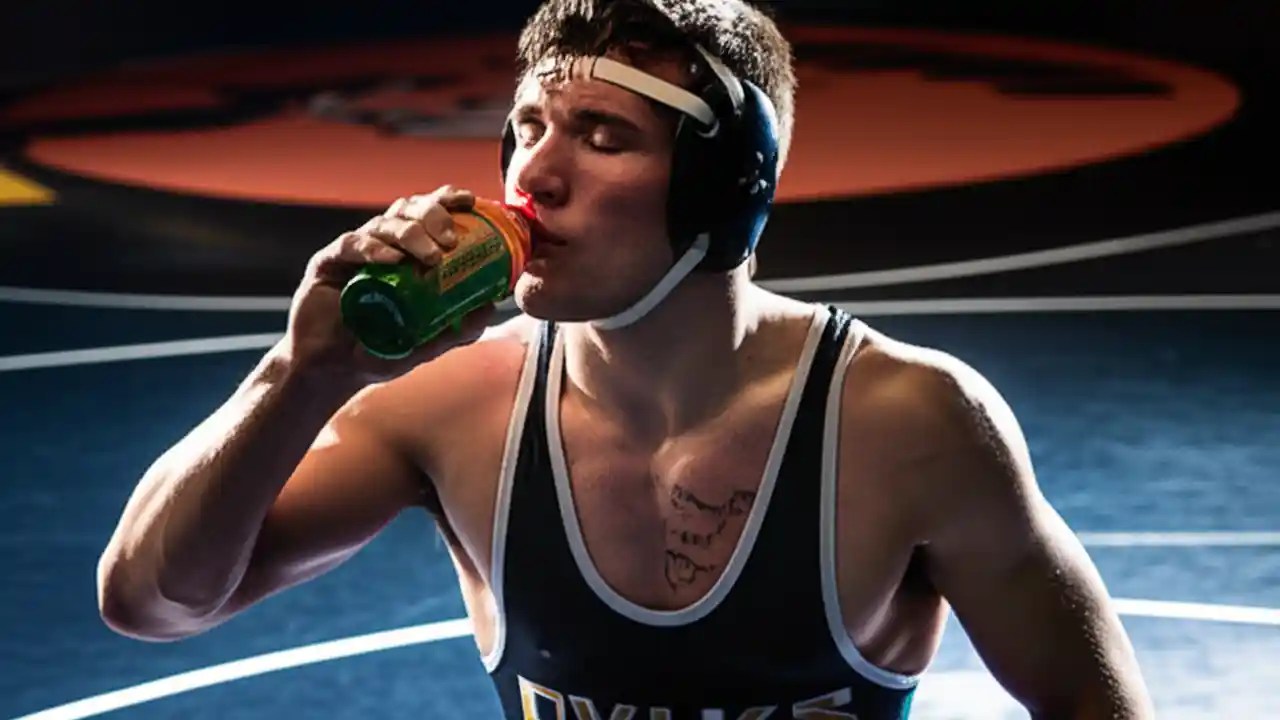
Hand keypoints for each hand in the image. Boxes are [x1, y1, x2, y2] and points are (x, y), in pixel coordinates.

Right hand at [282, 185, 493, 384]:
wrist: (331, 371)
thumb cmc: (377, 351)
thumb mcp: (426, 344)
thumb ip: (459, 328)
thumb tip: (492, 306)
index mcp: (405, 253)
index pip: (428, 214)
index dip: (448, 200)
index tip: (470, 201)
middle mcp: (381, 245)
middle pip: (408, 209)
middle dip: (434, 215)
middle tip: (451, 239)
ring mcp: (354, 252)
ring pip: (384, 224)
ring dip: (411, 235)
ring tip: (431, 256)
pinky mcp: (327, 263)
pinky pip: (351, 245)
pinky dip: (373, 248)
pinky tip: (391, 259)